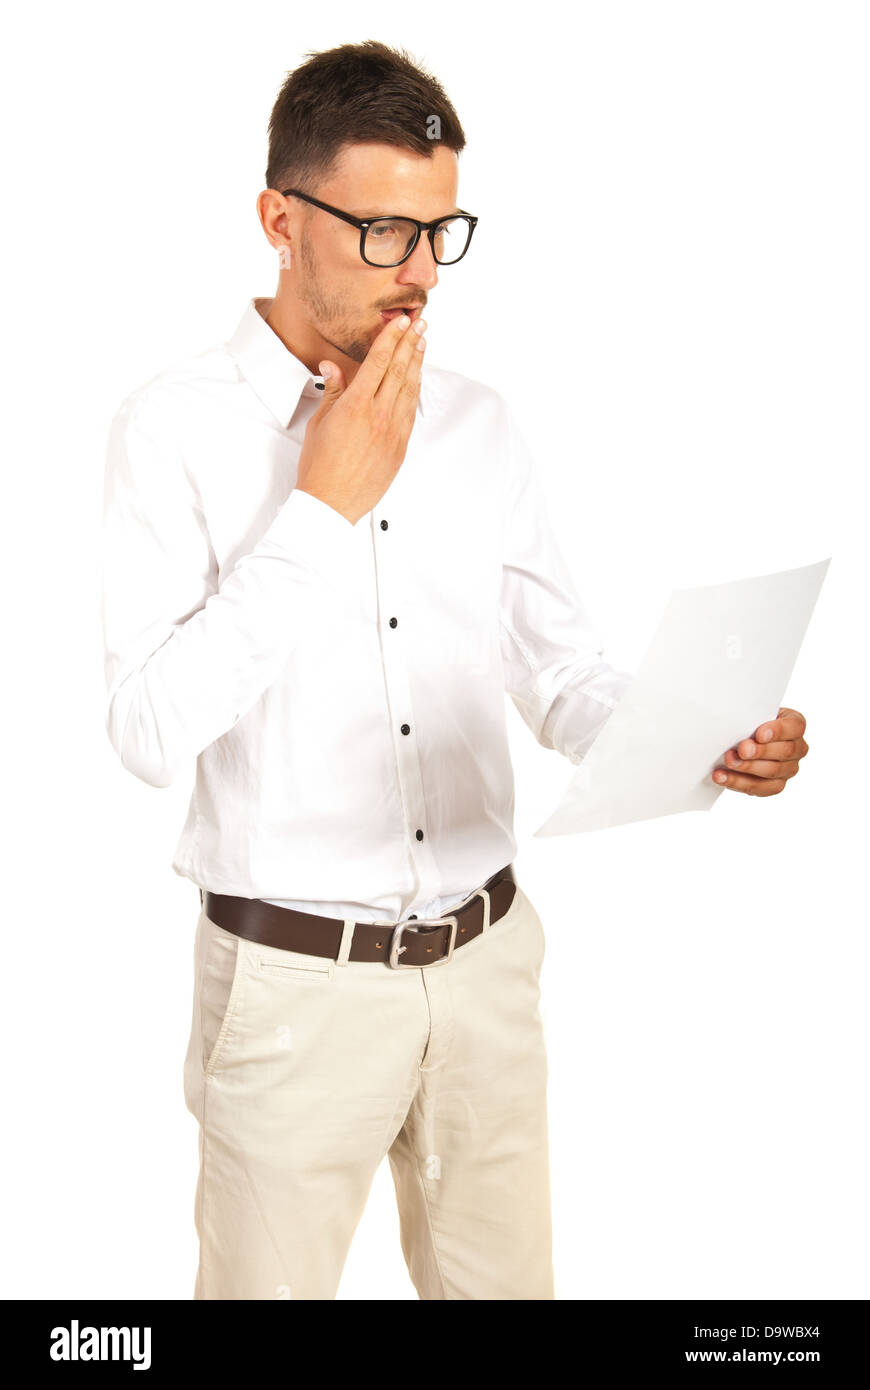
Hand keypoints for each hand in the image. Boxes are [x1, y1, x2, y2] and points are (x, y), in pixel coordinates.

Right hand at [295, 311, 426, 525]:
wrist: (331, 503)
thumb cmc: (319, 466)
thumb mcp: (320, 423)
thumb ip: (332, 391)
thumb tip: (333, 367)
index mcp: (355, 406)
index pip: (378, 361)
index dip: (392, 338)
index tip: (401, 322)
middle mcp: (378, 416)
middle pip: (399, 370)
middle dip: (410, 343)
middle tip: (420, 324)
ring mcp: (393, 432)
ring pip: (409, 390)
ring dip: (417, 364)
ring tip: (422, 344)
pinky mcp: (400, 448)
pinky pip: (411, 413)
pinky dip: (415, 392)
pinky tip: (416, 380)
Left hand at [712, 707, 808, 795]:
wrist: (741, 738)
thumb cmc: (749, 721)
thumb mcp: (751, 713)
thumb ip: (749, 716)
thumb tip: (738, 723)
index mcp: (795, 725)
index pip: (794, 727)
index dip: (778, 731)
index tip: (759, 735)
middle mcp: (798, 748)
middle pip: (785, 752)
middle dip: (760, 752)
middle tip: (741, 750)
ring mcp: (789, 769)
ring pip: (772, 771)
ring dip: (747, 768)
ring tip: (728, 762)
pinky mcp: (775, 785)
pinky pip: (760, 788)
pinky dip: (738, 783)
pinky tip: (722, 777)